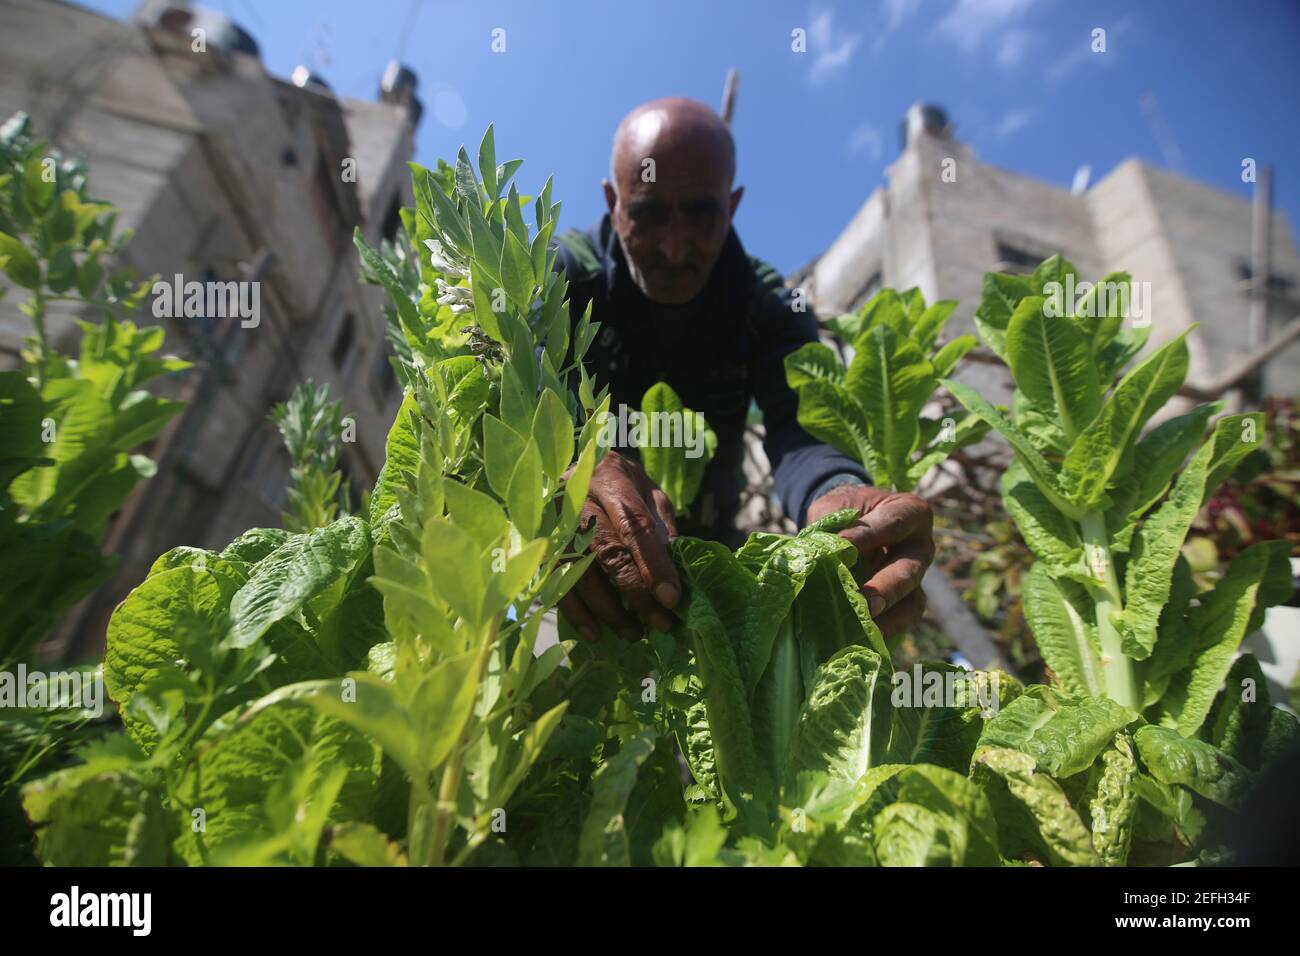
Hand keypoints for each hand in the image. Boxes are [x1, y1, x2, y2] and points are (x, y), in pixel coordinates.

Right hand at [558, 450, 680, 640]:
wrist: (576, 465)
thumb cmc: (622, 483)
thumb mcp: (649, 492)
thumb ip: (662, 525)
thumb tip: (673, 570)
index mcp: (610, 479)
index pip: (633, 525)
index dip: (653, 565)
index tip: (671, 598)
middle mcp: (576, 499)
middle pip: (606, 552)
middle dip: (634, 593)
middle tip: (660, 623)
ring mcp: (552, 522)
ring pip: (578, 573)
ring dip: (607, 610)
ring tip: (634, 633)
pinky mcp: (540, 545)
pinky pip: (555, 583)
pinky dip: (576, 613)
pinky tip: (596, 633)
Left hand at [806, 484, 933, 640]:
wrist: (849, 523)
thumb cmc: (845, 511)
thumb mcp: (838, 506)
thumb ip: (834, 523)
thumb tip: (821, 552)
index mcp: (909, 512)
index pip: (892, 524)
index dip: (868, 537)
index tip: (842, 548)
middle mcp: (921, 546)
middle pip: (908, 569)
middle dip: (886, 587)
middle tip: (865, 601)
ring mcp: (918, 577)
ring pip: (913, 600)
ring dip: (889, 616)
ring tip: (866, 627)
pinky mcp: (908, 600)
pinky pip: (905, 618)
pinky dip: (888, 629)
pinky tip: (868, 637)